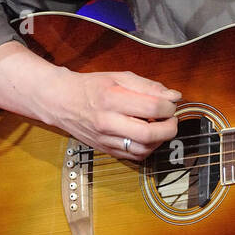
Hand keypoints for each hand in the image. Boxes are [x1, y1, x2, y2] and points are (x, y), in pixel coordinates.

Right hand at [0, 43, 180, 160]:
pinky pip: (133, 156)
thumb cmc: (91, 86)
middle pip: (149, 134)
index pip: (152, 107)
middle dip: (169, 128)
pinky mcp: (105, 150)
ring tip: (161, 128)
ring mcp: (105, 139)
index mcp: (112, 99)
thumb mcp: (119, 77)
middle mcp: (108, 122)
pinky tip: (148, 138)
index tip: (171, 102)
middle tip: (172, 120)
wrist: (60, 101)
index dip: (169, 106)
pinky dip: (147, 149)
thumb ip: (148, 86)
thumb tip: (174, 96)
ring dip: (159, 141)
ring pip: (142, 150)